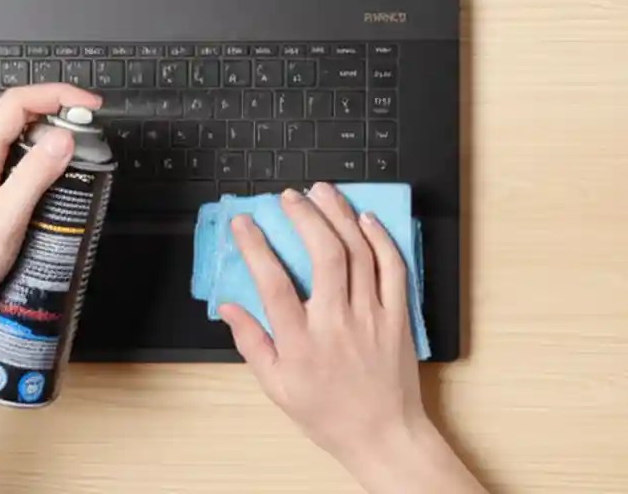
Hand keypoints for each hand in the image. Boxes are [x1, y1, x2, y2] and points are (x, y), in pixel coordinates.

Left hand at [0, 84, 101, 325]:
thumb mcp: (6, 216)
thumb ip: (35, 173)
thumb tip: (62, 138)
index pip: (17, 103)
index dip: (56, 95)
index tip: (87, 105)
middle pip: (17, 116)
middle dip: (57, 113)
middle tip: (89, 130)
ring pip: (15, 140)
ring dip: (48, 139)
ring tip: (77, 155)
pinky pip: (12, 163)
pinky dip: (38, 162)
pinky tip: (53, 182)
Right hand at [220, 183, 423, 458]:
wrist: (384, 435)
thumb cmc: (328, 415)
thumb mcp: (277, 388)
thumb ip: (252, 343)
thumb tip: (229, 308)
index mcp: (301, 342)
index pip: (273, 283)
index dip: (256, 247)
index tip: (245, 223)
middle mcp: (337, 323)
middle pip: (323, 255)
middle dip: (304, 217)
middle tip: (289, 196)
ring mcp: (372, 317)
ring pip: (359, 253)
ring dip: (339, 215)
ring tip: (322, 193)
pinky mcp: (398, 317)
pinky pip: (393, 268)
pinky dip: (380, 238)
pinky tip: (364, 219)